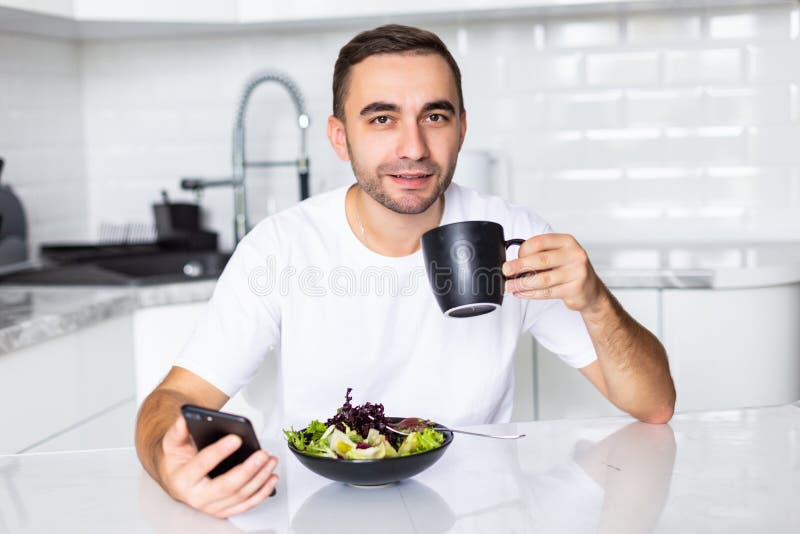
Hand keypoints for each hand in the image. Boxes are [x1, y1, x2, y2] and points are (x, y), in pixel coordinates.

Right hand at [157, 415, 278, 518]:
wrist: (176, 479)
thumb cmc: (177, 461)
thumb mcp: (173, 443)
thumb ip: (178, 431)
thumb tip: (184, 420)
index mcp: (182, 480)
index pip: (202, 465)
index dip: (219, 451)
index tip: (235, 439)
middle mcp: (197, 497)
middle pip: (227, 487)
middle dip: (248, 470)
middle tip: (262, 454)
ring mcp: (211, 506)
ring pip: (240, 495)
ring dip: (259, 478)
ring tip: (270, 461)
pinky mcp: (224, 510)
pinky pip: (246, 504)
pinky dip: (262, 492)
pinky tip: (271, 478)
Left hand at [502, 233, 602, 311]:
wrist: (591, 290)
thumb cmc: (569, 270)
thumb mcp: (559, 255)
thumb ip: (540, 254)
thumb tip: (513, 262)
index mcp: (567, 241)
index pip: (540, 242)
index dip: (523, 250)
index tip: (513, 258)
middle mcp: (574, 254)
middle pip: (541, 260)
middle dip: (519, 266)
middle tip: (506, 271)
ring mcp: (577, 272)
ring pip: (543, 279)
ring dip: (522, 283)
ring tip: (510, 286)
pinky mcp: (575, 289)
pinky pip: (548, 292)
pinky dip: (531, 293)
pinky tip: (521, 293)